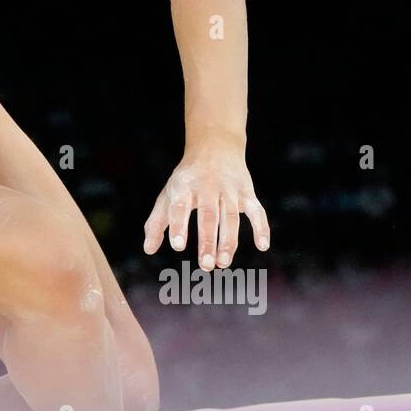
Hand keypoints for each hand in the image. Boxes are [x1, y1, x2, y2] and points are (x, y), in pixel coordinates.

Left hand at [142, 139, 269, 269]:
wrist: (215, 146)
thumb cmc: (187, 178)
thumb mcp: (168, 195)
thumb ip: (157, 223)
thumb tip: (148, 250)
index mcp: (184, 187)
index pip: (180, 207)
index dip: (179, 226)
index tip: (177, 247)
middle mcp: (207, 186)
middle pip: (209, 215)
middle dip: (208, 241)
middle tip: (206, 265)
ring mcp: (229, 189)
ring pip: (231, 216)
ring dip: (229, 241)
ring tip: (223, 263)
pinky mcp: (247, 192)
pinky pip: (257, 211)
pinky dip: (261, 227)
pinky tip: (262, 246)